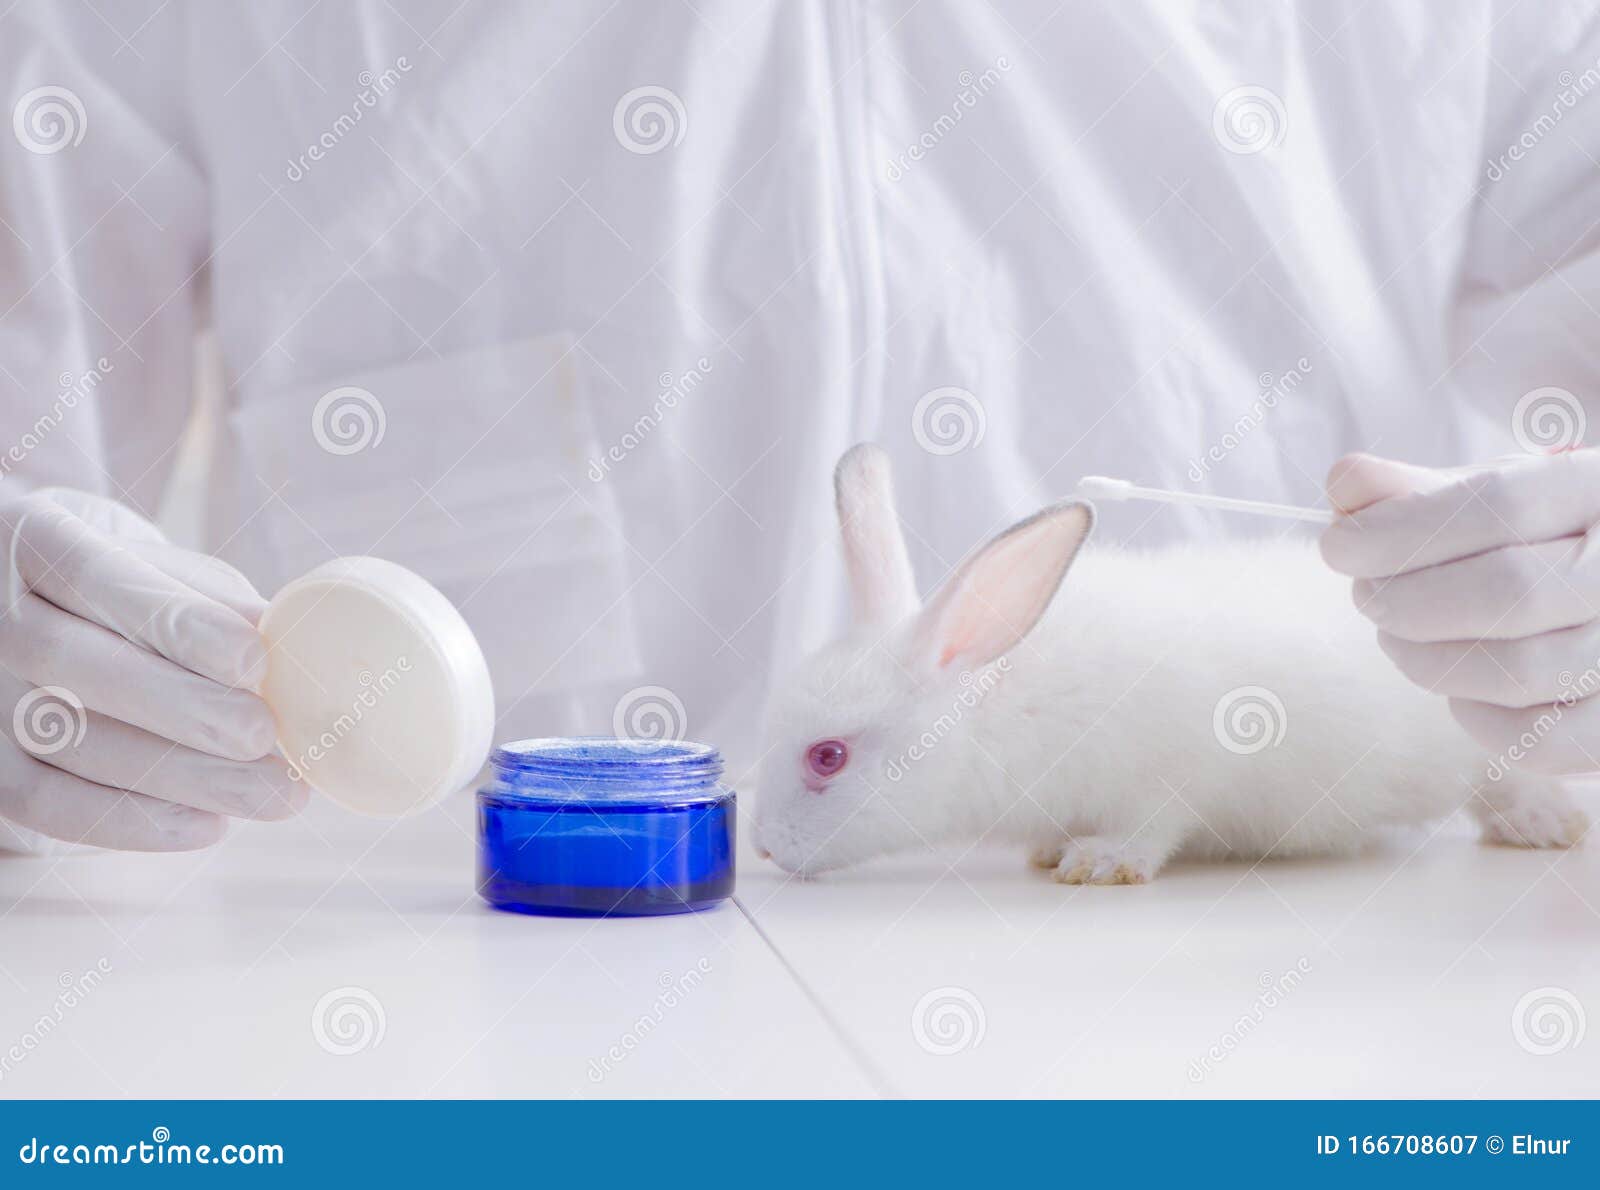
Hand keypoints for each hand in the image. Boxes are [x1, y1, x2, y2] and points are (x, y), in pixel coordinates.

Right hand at [0, 488, 306, 849]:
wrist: (53, 615)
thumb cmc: (133, 590)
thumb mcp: (172, 572)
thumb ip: (218, 602)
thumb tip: (287, 648)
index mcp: (34, 541)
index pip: (98, 576)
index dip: (177, 623)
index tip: (254, 662)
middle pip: (76, 665)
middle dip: (183, 709)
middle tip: (264, 737)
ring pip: (69, 741)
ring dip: (181, 777)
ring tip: (272, 793)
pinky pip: (47, 803)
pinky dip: (132, 822)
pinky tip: (209, 824)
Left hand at [1321, 450, 1599, 774]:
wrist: (1599, 599)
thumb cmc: (1540, 541)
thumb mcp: (1492, 496)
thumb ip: (1417, 490)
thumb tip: (1346, 482)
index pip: (1499, 506)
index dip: (1402, 531)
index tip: (1337, 547)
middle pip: (1507, 592)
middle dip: (1407, 600)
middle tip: (1369, 597)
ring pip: (1515, 671)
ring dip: (1425, 658)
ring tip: (1398, 636)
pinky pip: (1535, 741)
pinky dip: (1474, 717)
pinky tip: (1458, 688)